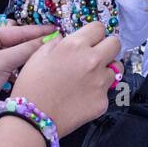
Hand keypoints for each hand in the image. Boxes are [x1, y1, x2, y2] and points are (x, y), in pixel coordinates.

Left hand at [0, 20, 55, 114]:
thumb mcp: (2, 62)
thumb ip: (26, 49)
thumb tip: (48, 39)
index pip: (17, 30)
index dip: (37, 30)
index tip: (57, 30)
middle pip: (15, 36)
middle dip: (31, 37)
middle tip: (51, 39)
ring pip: (16, 51)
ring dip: (28, 53)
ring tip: (46, 54)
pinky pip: (15, 66)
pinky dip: (23, 66)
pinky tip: (33, 70)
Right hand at [10, 22, 120, 137]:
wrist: (33, 119)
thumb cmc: (31, 86)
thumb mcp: (37, 55)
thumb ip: (56, 43)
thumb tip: (66, 39)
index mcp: (75, 46)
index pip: (99, 28)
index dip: (93, 33)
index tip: (89, 40)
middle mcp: (92, 61)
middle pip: (115, 44)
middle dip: (106, 47)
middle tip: (95, 55)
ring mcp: (100, 82)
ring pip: (116, 68)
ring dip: (106, 69)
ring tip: (90, 77)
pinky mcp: (103, 101)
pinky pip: (108, 90)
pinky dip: (98, 91)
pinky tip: (83, 96)